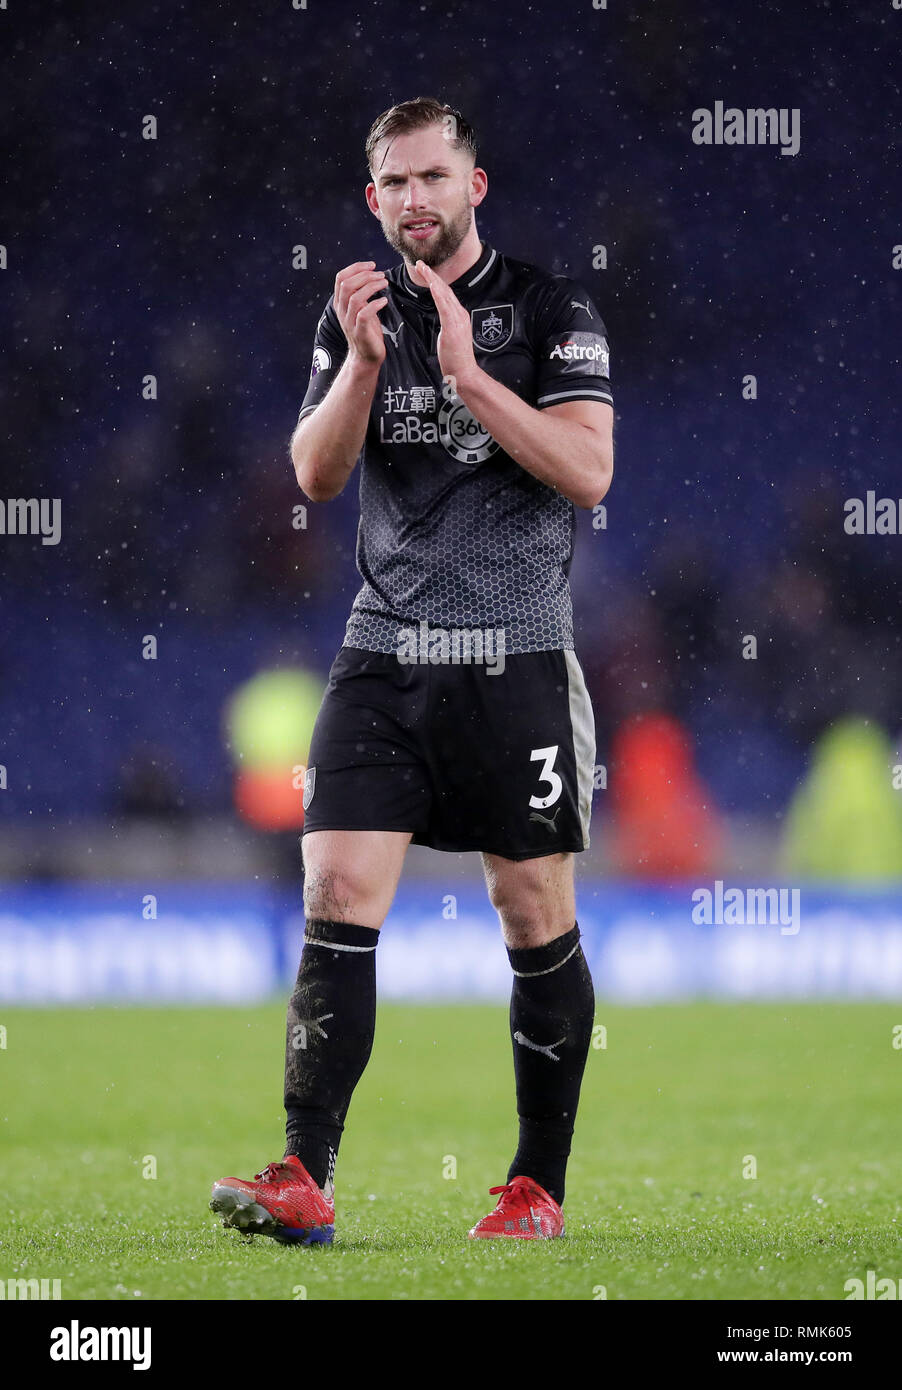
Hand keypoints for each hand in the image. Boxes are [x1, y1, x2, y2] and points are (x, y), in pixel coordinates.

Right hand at [334, 261, 387, 365]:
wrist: (366, 357)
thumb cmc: (366, 330)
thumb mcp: (360, 308)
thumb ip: (360, 293)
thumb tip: (370, 274)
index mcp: (340, 303)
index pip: (340, 278)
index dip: (356, 268)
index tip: (372, 265)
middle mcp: (342, 311)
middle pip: (347, 285)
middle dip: (365, 275)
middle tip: (381, 275)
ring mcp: (349, 322)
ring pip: (355, 298)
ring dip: (372, 287)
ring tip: (385, 283)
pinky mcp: (360, 332)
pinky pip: (364, 314)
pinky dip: (375, 304)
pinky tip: (384, 301)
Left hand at [414, 260, 479, 393]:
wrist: (464, 373)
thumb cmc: (456, 360)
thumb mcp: (450, 338)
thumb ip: (448, 326)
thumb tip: (443, 322)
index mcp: (459, 316)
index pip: (446, 295)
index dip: (435, 282)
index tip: (425, 272)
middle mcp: (460, 314)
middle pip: (445, 290)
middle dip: (432, 275)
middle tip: (420, 263)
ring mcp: (458, 320)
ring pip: (444, 294)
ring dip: (432, 279)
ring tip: (422, 268)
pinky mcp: (453, 327)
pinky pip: (444, 306)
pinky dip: (438, 293)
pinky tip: (431, 284)